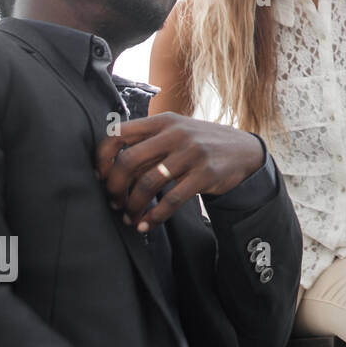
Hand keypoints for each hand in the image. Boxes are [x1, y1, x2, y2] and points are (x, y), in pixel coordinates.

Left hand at [96, 113, 264, 232]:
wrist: (244, 151)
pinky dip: (154, 217)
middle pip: (128, 161)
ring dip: (133, 206)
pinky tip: (147, 225)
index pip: (118, 134)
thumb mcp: (177, 133)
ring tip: (130, 217)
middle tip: (113, 202)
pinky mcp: (205, 174)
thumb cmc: (201, 144)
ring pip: (148, 183)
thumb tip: (110, 170)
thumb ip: (148, 145)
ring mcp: (191, 153)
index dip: (102, 158)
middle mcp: (175, 134)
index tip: (100, 177)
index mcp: (162, 121)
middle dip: (114, 187)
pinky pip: (171, 200)